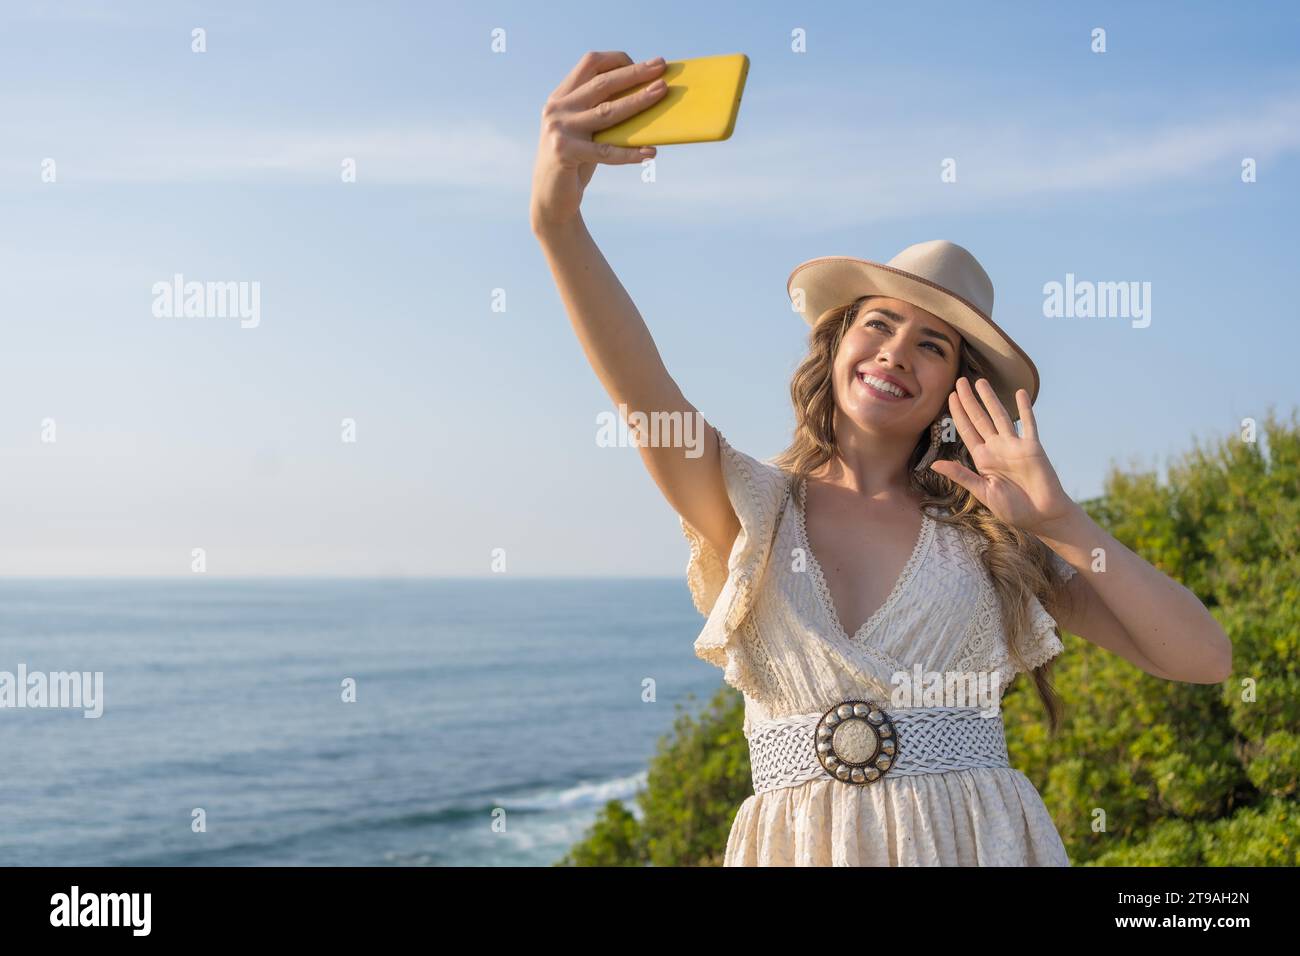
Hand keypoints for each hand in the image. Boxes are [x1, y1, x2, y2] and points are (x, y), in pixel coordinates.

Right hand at [529, 51, 667, 232]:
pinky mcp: (564, 152)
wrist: (550, 198)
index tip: (645, 66)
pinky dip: (631, 152)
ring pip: (607, 112)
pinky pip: (606, 151)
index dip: (618, 60)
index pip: (591, 63)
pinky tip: (650, 152)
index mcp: (561, 96)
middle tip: (660, 67)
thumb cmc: (576, 161)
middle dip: (634, 73)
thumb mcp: (584, 130)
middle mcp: (557, 108)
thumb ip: (601, 110)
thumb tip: (645, 94)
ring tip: (661, 93)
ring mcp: (559, 129)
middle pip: (602, 83)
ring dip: (638, 101)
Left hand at [928, 377, 1077, 535]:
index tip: (950, 396)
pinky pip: (1028, 424)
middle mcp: (997, 448)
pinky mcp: (1033, 448)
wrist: (1042, 516)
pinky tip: (1020, 393)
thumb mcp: (982, 492)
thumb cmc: (1013, 509)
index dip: (958, 413)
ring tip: (981, 381)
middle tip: (959, 381)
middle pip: (980, 418)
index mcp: (983, 458)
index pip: (967, 430)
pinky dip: (1024, 409)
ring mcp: (1015, 446)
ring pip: (1000, 416)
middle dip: (969, 400)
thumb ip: (961, 476)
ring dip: (991, 399)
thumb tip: (934, 464)